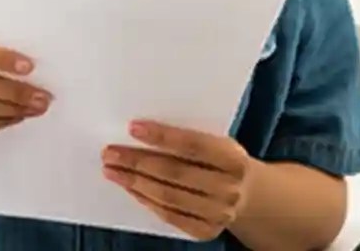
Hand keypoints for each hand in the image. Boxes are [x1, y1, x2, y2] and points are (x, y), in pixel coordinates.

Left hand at [102, 121, 255, 241]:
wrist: (248, 194)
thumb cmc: (222, 160)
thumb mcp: (218, 143)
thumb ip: (190, 139)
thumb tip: (141, 132)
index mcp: (235, 159)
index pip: (193, 145)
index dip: (162, 136)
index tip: (132, 127)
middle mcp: (229, 188)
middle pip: (175, 172)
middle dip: (138, 161)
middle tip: (110, 152)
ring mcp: (218, 213)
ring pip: (168, 196)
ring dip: (134, 182)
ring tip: (112, 170)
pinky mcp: (205, 231)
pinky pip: (169, 215)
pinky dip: (145, 200)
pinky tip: (130, 188)